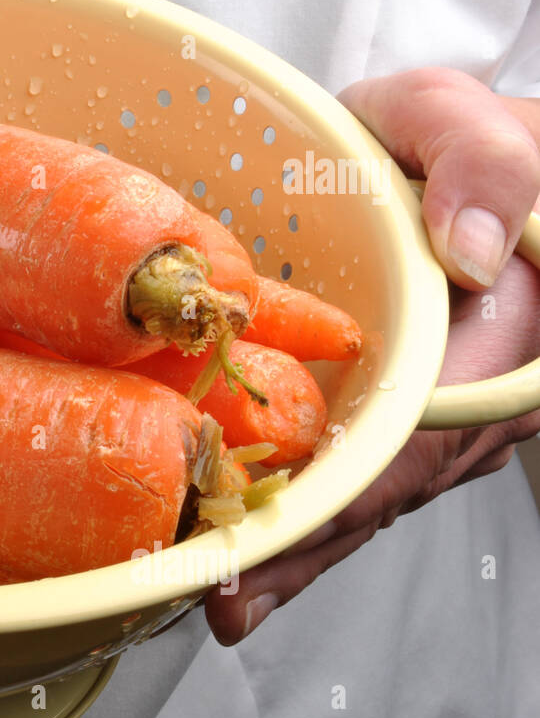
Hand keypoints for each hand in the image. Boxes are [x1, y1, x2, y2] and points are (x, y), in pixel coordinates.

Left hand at [205, 67, 539, 643]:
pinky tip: (247, 552)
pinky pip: (352, 469)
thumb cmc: (447, 142)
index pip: (425, 424)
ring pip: (370, 491)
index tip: (287, 526)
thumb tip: (469, 252)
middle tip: (227, 597)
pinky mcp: (390, 409)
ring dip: (301, 547)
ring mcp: (430, 409)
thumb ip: (481, 164)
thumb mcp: (458, 120)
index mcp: (494, 332)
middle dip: (311, 544)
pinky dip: (302, 513)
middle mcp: (467, 390)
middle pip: (390, 482)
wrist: (448, 162)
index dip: (358, 483)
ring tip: (224, 597)